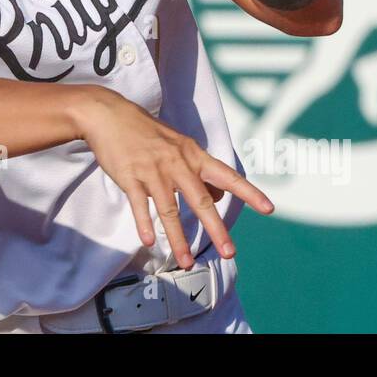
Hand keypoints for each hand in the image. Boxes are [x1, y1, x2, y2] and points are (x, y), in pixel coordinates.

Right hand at [71, 87, 275, 267]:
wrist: (109, 114)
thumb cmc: (145, 131)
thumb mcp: (178, 144)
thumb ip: (198, 169)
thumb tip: (217, 196)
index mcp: (192, 154)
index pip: (226, 175)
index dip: (248, 192)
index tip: (268, 208)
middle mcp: (176, 163)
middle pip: (201, 200)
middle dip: (216, 228)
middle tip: (230, 251)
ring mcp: (153, 170)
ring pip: (169, 210)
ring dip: (178, 239)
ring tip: (186, 262)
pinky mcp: (130, 176)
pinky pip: (140, 205)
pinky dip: (144, 224)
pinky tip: (149, 242)